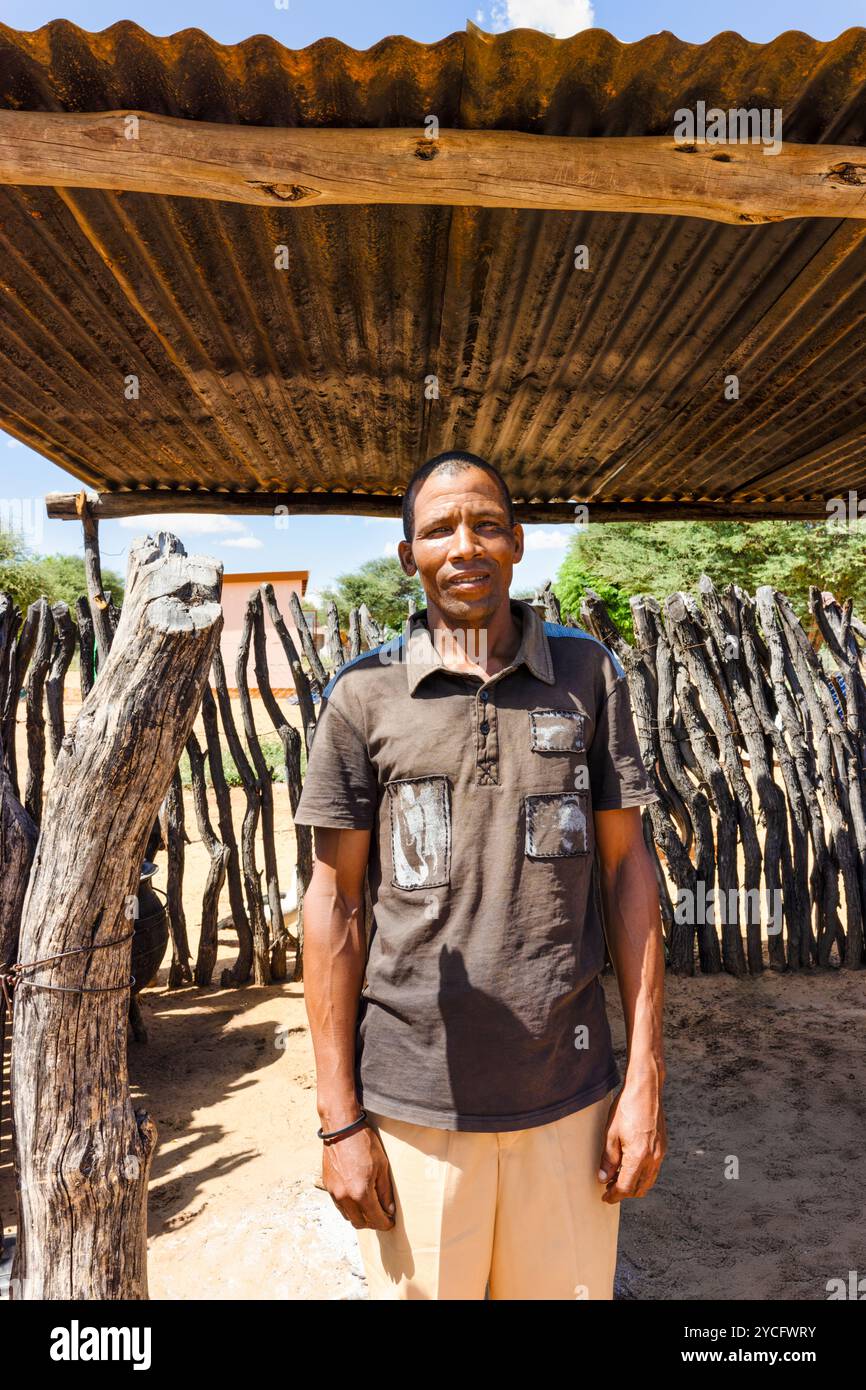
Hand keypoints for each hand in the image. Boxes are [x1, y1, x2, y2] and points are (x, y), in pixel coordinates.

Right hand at [323, 1123, 396, 1229]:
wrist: (341, 1127)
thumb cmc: (364, 1143)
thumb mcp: (382, 1166)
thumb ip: (385, 1192)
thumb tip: (389, 1210)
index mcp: (360, 1193)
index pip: (375, 1219)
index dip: (386, 1223)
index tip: (391, 1222)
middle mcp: (345, 1197)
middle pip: (360, 1223)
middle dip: (373, 1223)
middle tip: (382, 1214)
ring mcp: (334, 1192)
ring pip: (348, 1216)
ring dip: (360, 1216)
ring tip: (370, 1205)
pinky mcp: (327, 1186)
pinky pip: (339, 1205)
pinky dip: (349, 1206)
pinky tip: (357, 1196)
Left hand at [597, 1079, 665, 1203]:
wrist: (646, 1089)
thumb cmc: (626, 1108)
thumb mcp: (611, 1133)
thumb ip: (608, 1159)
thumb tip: (603, 1178)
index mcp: (639, 1156)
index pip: (626, 1187)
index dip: (614, 1195)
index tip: (605, 1197)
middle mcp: (653, 1158)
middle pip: (639, 1189)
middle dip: (624, 1193)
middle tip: (609, 1189)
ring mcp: (660, 1153)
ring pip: (648, 1181)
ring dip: (634, 1185)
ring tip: (618, 1178)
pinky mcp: (663, 1147)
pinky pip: (653, 1170)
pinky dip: (642, 1174)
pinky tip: (630, 1166)